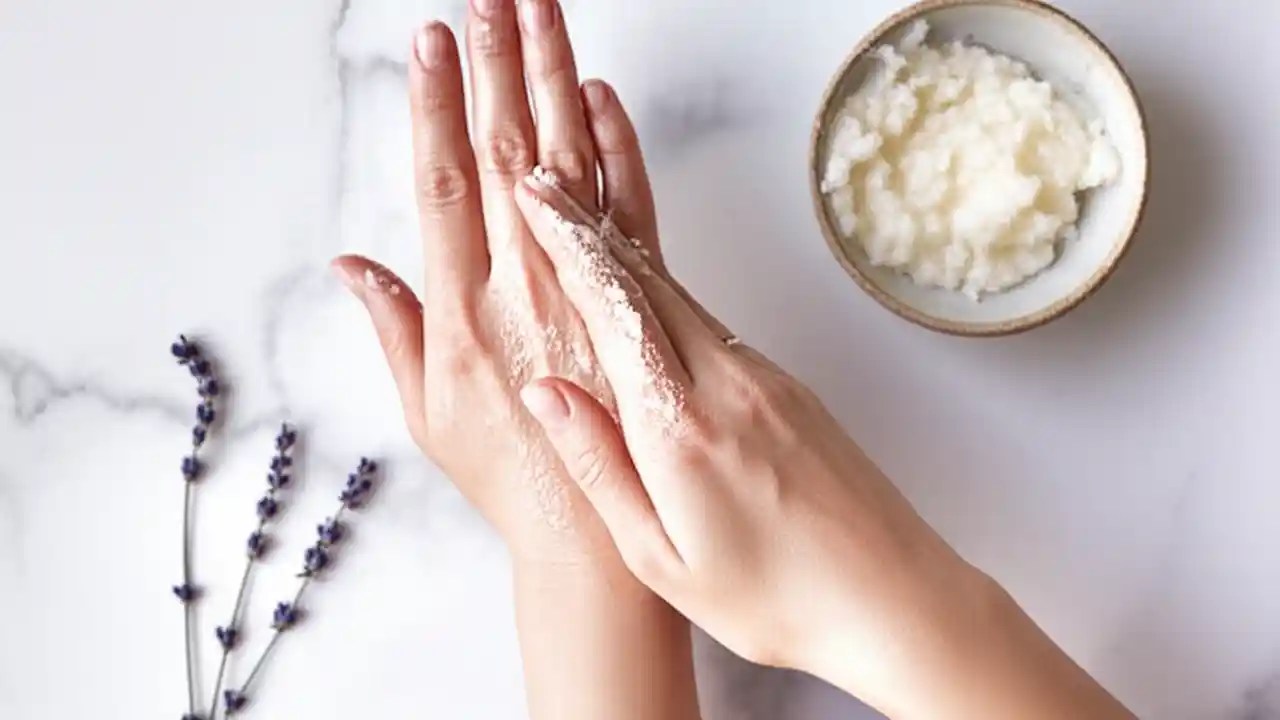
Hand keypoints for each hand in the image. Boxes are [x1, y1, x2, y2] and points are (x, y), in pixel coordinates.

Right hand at [332, 4, 659, 566]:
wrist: (626, 575)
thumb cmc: (530, 514)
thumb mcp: (441, 440)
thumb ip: (406, 343)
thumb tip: (364, 268)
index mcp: (491, 330)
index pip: (466, 196)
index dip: (449, 113)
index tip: (439, 45)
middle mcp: (555, 303)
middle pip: (527, 165)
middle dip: (507, 72)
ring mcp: (622, 306)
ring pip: (589, 178)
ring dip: (560, 91)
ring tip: (543, 19)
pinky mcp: (675, 318)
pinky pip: (647, 223)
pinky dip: (622, 157)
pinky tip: (604, 104)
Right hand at [513, 175, 1133, 718]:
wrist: (896, 601)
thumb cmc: (776, 600)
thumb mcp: (662, 556)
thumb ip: (599, 466)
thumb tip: (545, 389)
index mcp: (682, 428)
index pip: (615, 307)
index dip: (571, 244)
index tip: (536, 194)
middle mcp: (727, 384)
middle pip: (647, 282)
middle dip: (589, 228)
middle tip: (544, 182)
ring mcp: (767, 379)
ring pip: (682, 298)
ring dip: (626, 256)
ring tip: (580, 226)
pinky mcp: (791, 387)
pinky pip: (714, 325)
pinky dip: (667, 298)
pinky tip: (647, 298)